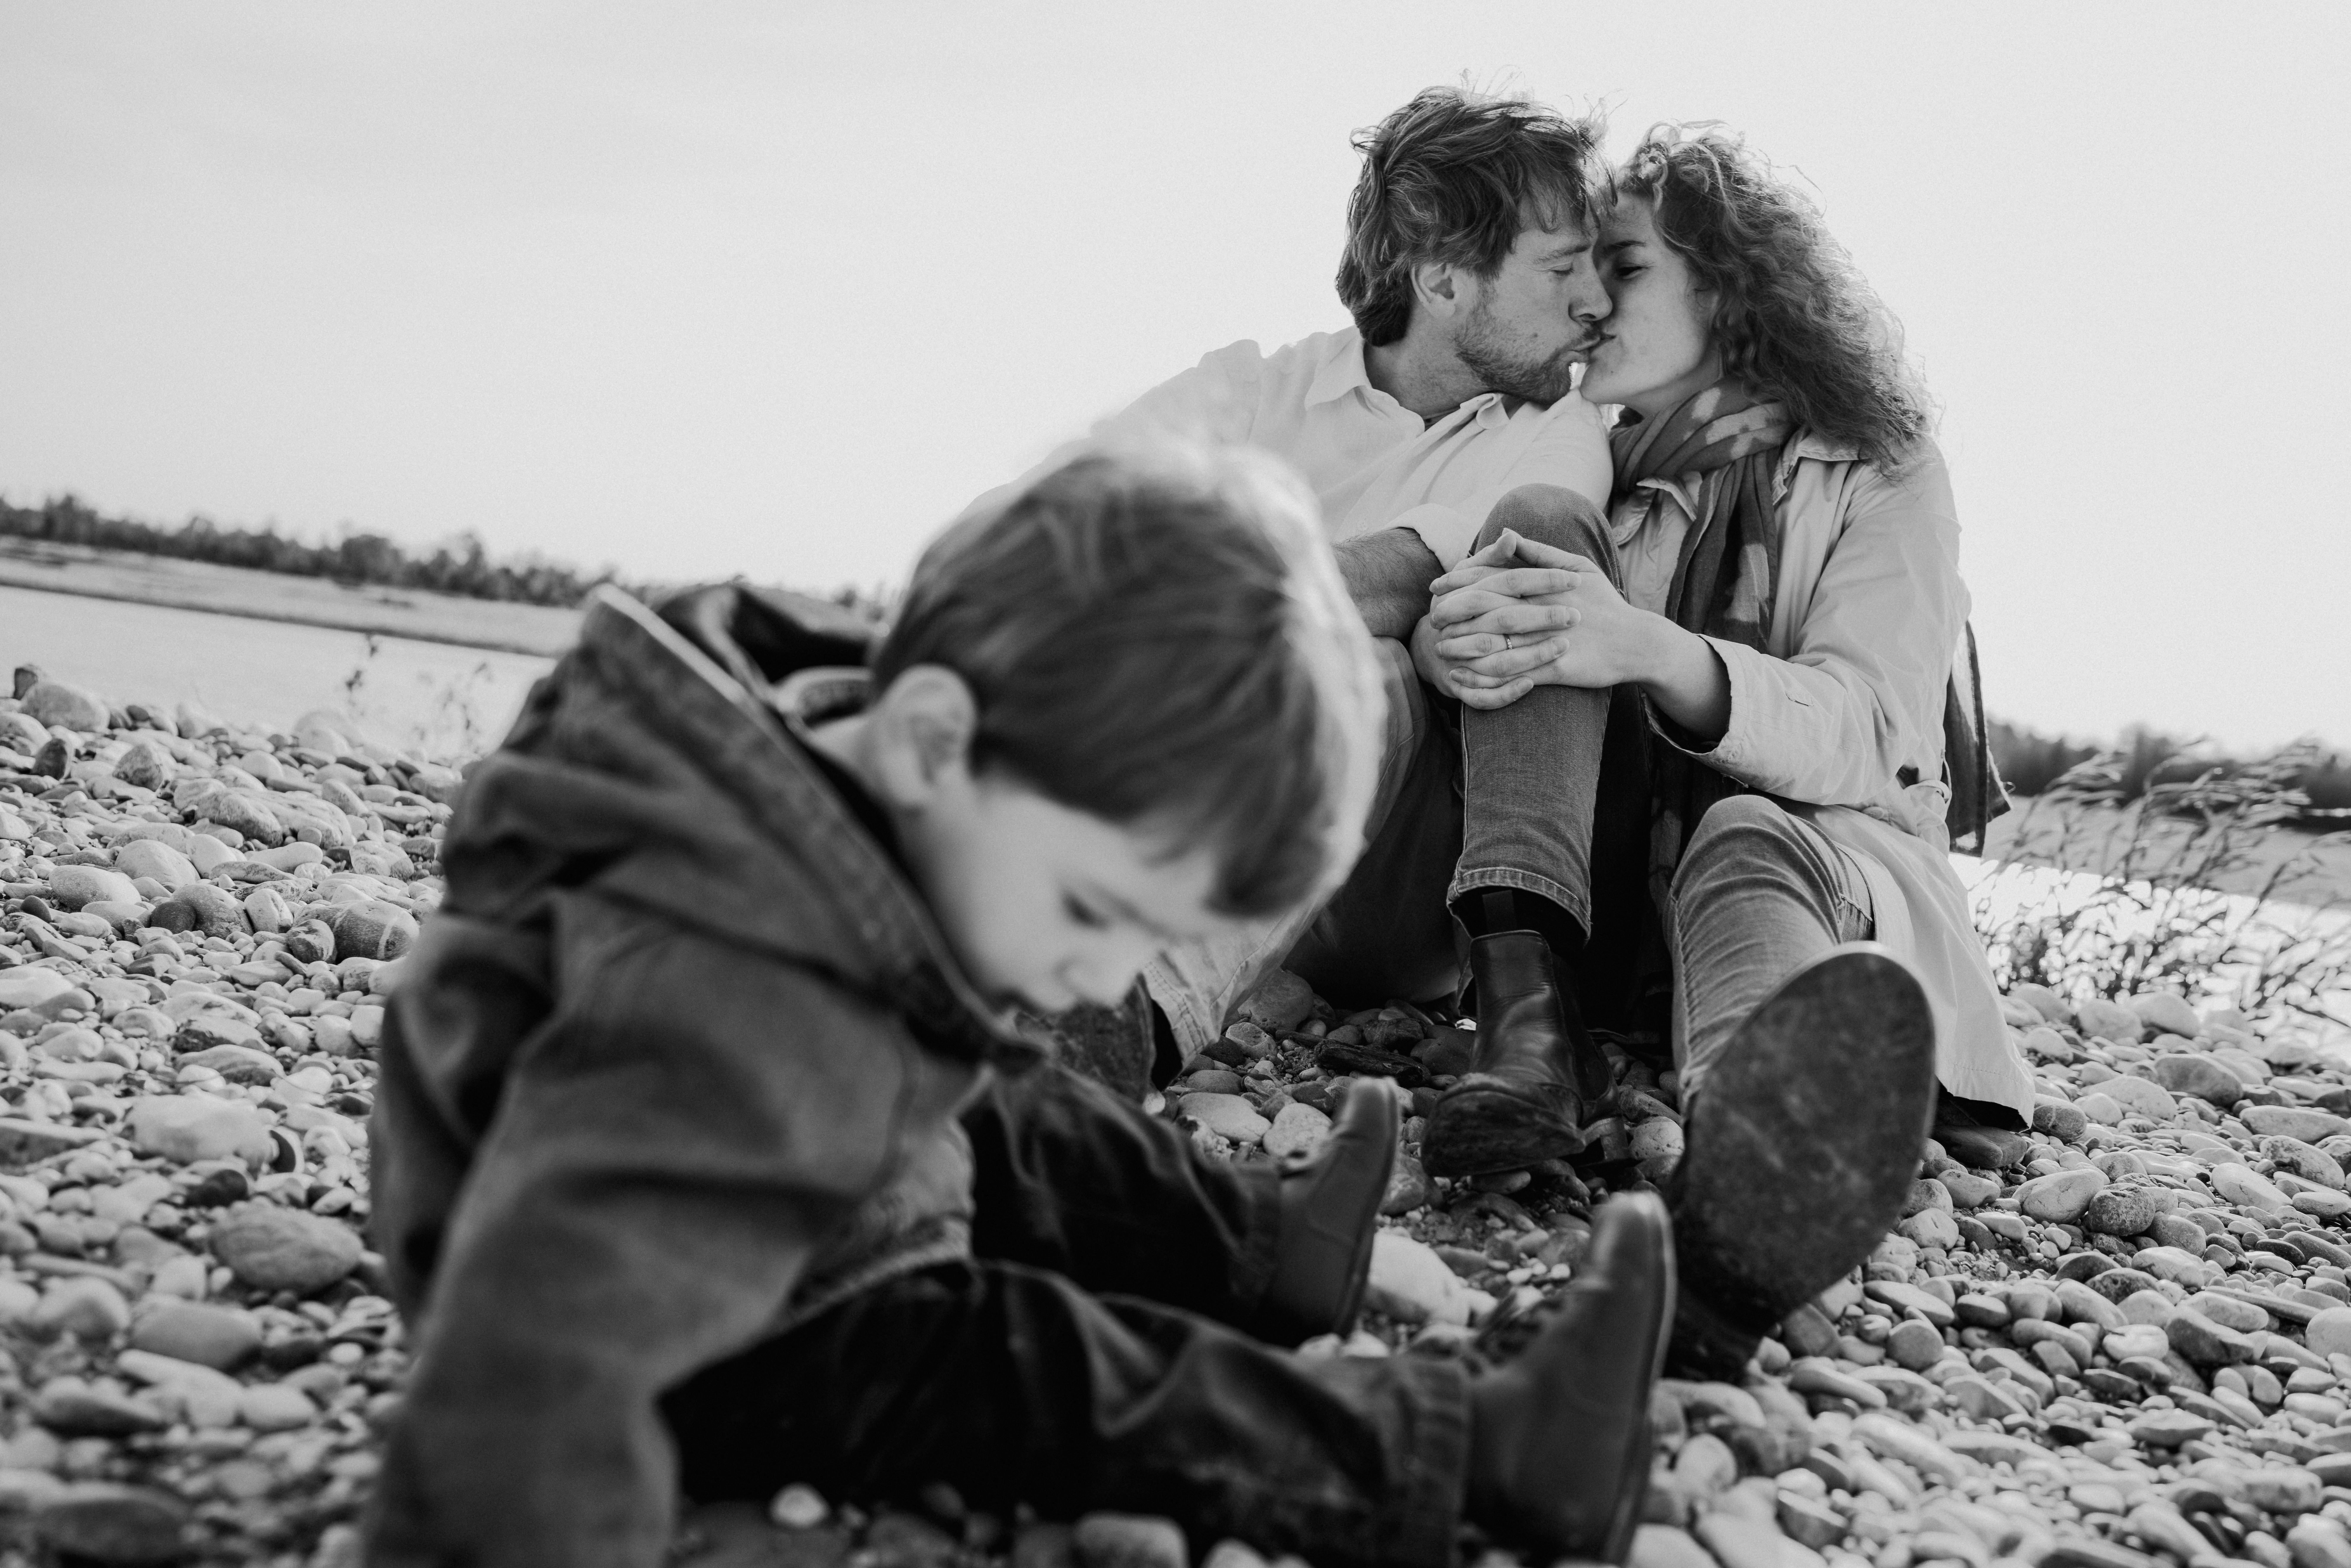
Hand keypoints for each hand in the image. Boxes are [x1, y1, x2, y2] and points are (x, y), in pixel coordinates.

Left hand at [1431, 530, 1663, 700]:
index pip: (1492, 578)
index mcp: (1543, 584)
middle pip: (1487, 608)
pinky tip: (1465, 679)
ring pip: (1496, 643)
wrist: (1636, 642)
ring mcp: (1548, 641)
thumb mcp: (1576, 566)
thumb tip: (1506, 531)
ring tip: (1439, 650)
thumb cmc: (1604, 602)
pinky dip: (1486, 677)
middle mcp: (1542, 610)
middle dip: (1453, 612)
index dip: (1460, 582)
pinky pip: (1513, 675)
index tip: (1437, 586)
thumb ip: (1538, 552)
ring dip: (1463, 647)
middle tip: (1430, 618)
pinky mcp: (1555, 670)